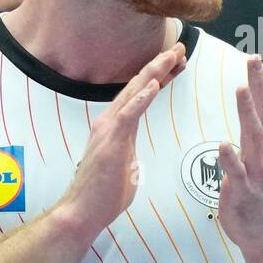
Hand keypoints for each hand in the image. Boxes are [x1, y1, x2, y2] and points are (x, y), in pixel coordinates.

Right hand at [59, 43, 186, 241]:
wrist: (82, 213)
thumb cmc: (103, 196)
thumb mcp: (125, 171)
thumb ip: (130, 159)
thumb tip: (134, 162)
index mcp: (115, 127)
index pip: (140, 94)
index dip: (159, 76)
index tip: (177, 63)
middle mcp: (109, 122)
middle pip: (139, 85)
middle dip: (160, 65)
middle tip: (180, 48)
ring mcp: (108, 130)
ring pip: (134, 93)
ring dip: (155, 73)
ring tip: (173, 56)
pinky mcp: (110, 142)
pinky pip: (129, 115)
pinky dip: (142, 98)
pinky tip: (155, 84)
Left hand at [217, 47, 262, 254]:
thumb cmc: (259, 194)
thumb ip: (259, 131)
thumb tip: (256, 103)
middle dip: (261, 84)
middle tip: (255, 56)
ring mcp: (256, 171)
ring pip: (253, 136)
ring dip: (247, 112)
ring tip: (241, 88)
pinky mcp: (242, 190)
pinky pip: (236, 173)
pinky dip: (230, 159)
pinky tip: (223, 145)